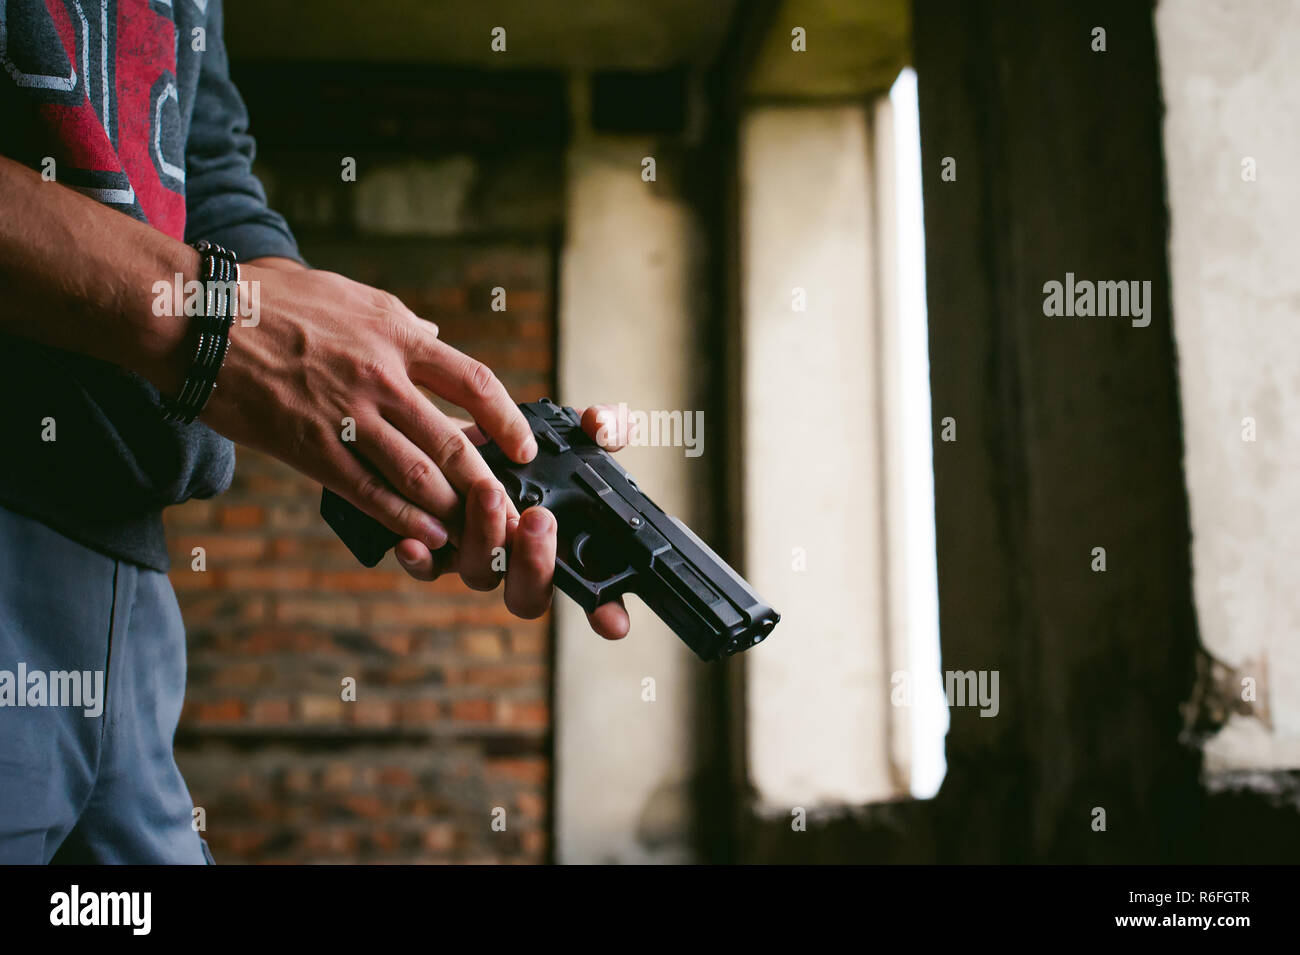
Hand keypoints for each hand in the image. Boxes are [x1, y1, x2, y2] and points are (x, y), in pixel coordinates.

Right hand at [201, 264, 536, 553]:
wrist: (199, 319)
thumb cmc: (269, 300)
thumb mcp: (347, 293)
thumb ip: (395, 319)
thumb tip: (431, 333)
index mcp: (395, 334)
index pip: (472, 381)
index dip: (506, 419)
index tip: (522, 445)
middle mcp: (381, 376)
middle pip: (452, 440)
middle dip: (486, 480)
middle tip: (505, 504)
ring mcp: (346, 415)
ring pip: (417, 473)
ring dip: (450, 507)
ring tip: (471, 529)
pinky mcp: (311, 447)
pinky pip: (368, 491)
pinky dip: (403, 519)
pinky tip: (426, 536)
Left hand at [392, 405, 633, 640]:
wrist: (465, 435)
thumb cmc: (530, 442)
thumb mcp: (571, 428)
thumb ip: (600, 426)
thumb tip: (602, 425)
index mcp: (563, 548)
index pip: (595, 594)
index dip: (606, 612)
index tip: (614, 622)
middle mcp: (521, 565)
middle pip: (529, 596)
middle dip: (535, 562)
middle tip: (540, 519)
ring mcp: (479, 560)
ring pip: (480, 575)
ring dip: (485, 538)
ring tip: (489, 492)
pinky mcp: (435, 548)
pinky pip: (427, 568)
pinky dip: (421, 559)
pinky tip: (414, 538)